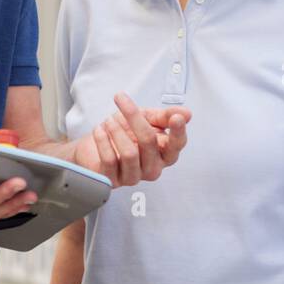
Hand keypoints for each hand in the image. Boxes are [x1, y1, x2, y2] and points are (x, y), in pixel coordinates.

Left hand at [73, 92, 190, 185]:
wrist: (97, 143)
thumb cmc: (125, 131)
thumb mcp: (147, 118)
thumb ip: (165, 115)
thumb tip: (186, 114)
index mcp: (164, 153)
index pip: (177, 145)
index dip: (178, 132)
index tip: (176, 118)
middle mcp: (152, 168)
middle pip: (149, 141)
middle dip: (134, 117)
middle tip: (122, 102)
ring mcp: (134, 176)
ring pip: (129, 153)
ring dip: (116, 130)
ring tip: (108, 120)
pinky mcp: (113, 181)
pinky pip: (110, 160)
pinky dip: (103, 140)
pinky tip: (100, 130)